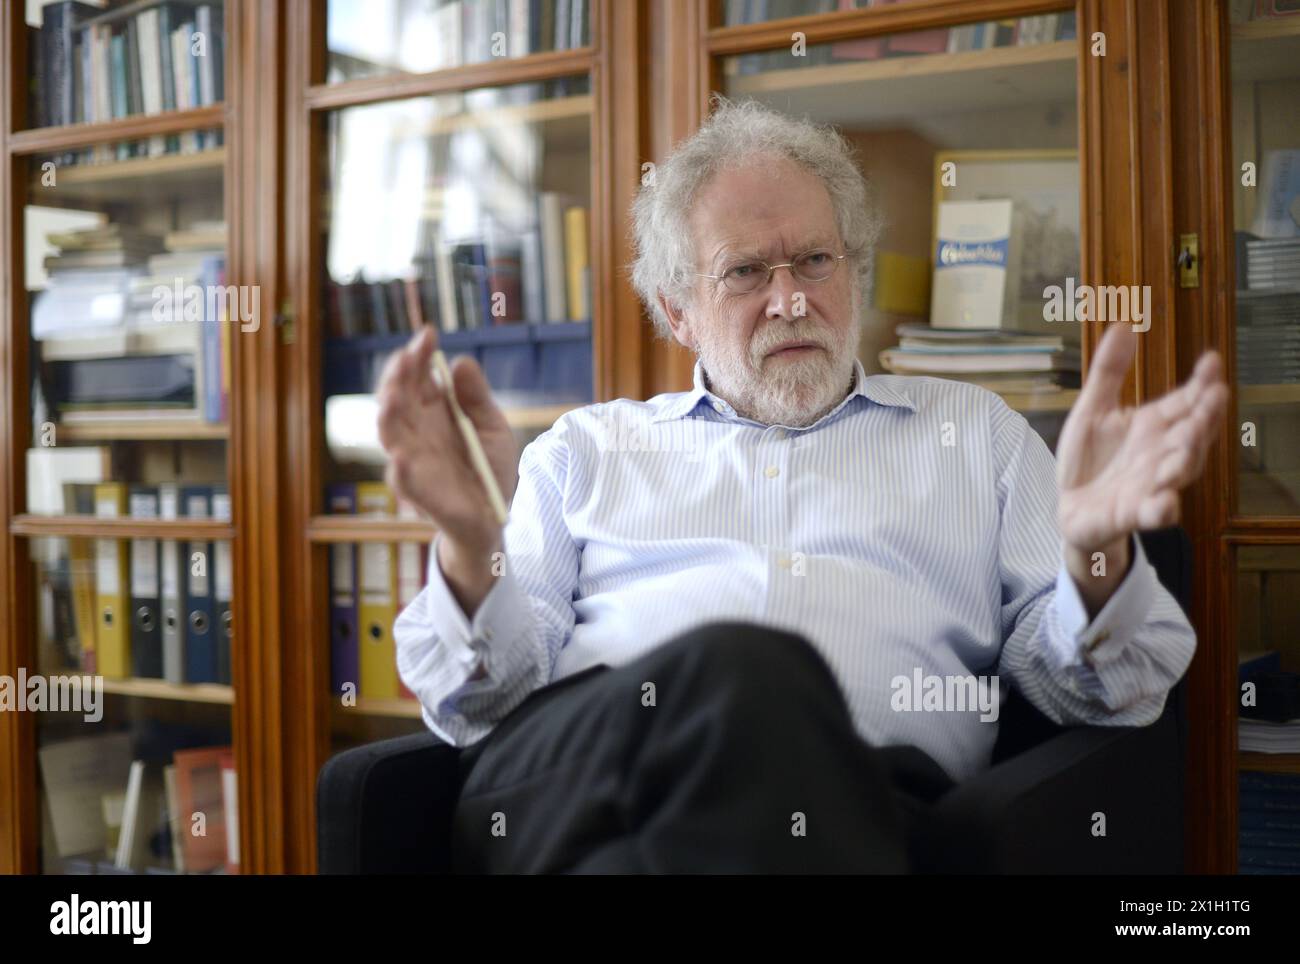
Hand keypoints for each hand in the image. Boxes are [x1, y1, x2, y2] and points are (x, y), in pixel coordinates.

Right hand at [376, 326, 518, 559]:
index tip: (429, 334)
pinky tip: (400, 457)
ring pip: (391, 436)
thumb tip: (460, 361)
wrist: (494, 516)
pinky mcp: (421, 493)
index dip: (418, 356)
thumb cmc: (488, 468)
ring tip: (393, 396)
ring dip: (388, 416)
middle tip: (408, 357)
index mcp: (432, 413)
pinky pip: (404, 482)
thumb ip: (477, 398)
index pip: (416, 378)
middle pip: (397, 399)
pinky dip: (400, 471)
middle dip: (398, 377)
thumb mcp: (492, 428)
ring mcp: (414, 462)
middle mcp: (416, 433)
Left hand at [1057, 324, 1228, 557]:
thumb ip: (1109, 372)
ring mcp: (1151, 483)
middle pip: (1192, 434)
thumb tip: (1123, 325)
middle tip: (1215, 394)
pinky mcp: (1133, 513)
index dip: (1202, 383)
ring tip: (1193, 434)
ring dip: (1189, 454)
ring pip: (1180, 470)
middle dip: (1205, 416)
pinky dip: (1162, 509)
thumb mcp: (1093, 409)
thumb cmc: (1090, 459)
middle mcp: (1161, 453)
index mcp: (1154, 425)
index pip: (1187, 400)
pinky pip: (1154, 513)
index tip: (1211, 360)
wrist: (1070, 507)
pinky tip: (1167, 503)